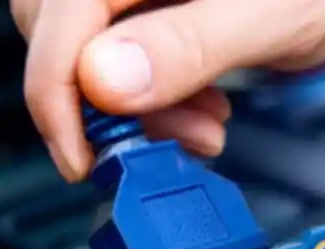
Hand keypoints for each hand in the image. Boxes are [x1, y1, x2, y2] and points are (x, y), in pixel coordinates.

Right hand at [11, 0, 324, 179]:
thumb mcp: (270, 15)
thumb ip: (188, 45)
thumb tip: (105, 82)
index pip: (54, 17)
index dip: (56, 94)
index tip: (84, 157)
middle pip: (54, 32)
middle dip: (102, 104)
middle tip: (167, 141)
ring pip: (87, 49)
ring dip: (134, 107)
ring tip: (204, 127)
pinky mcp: (156, 6)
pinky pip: (125, 52)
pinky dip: (154, 94)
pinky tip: (202, 107)